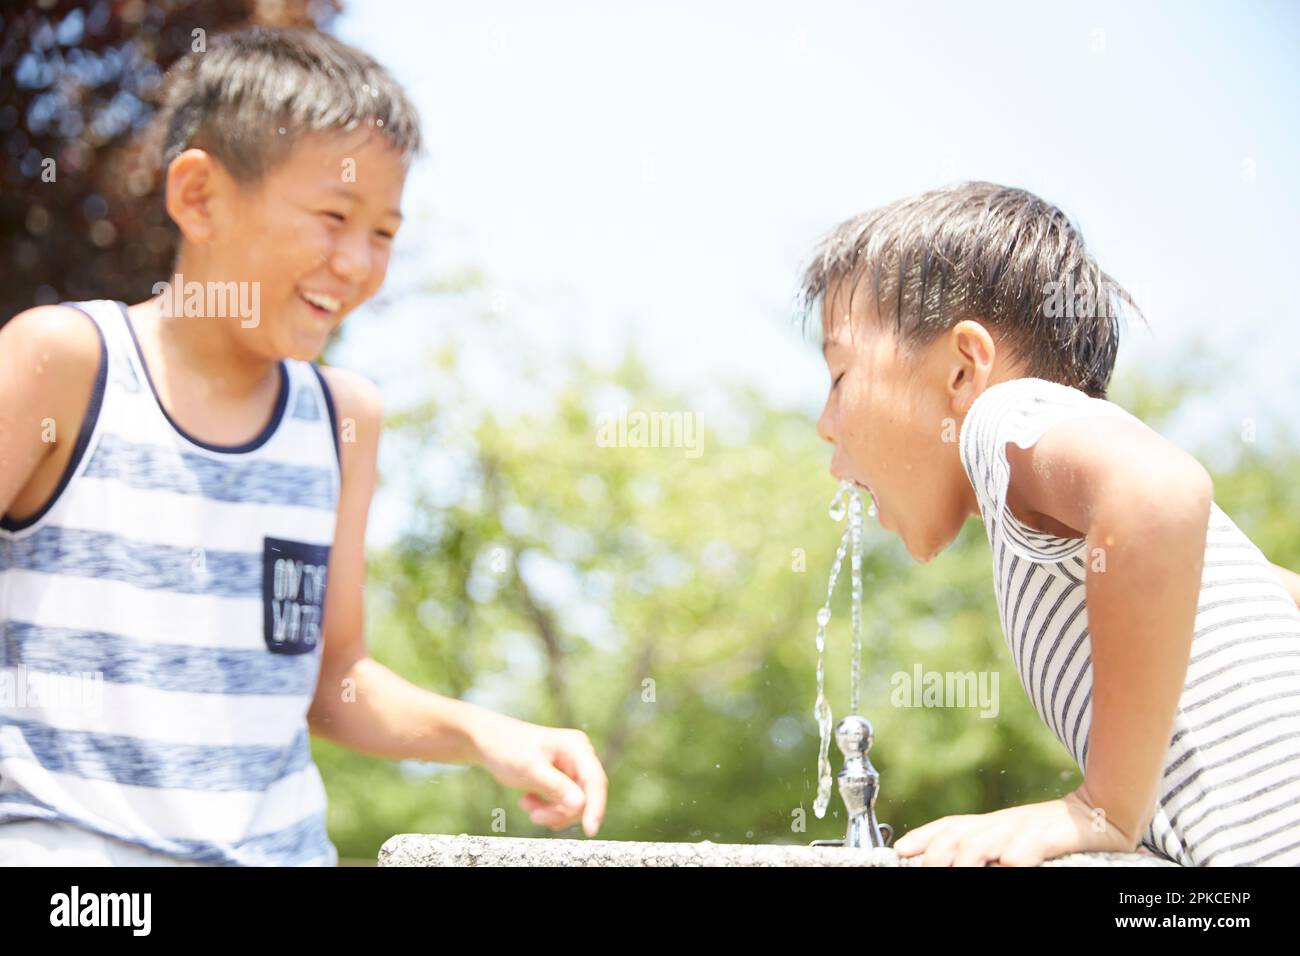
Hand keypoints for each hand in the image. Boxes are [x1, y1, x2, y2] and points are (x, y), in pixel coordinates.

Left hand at [469, 711, 607, 836]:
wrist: (489, 743)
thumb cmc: (508, 748)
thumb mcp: (530, 768)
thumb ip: (555, 786)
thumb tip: (580, 804)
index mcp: (577, 747)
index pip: (595, 780)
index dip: (596, 807)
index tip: (589, 831)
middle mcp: (579, 757)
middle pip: (586, 797)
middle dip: (562, 812)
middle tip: (535, 817)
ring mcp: (572, 769)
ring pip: (574, 805)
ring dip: (551, 812)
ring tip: (526, 805)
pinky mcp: (563, 781)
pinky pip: (564, 804)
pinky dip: (547, 809)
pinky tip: (527, 801)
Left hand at [890, 789, 1136, 865]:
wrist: (1103, 811)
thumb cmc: (1055, 833)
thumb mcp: (1014, 838)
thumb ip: (987, 846)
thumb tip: (957, 857)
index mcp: (991, 824)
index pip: (949, 827)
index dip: (923, 837)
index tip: (901, 850)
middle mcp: (1002, 824)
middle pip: (958, 837)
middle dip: (937, 854)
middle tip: (924, 869)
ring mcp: (1024, 829)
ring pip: (984, 842)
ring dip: (966, 857)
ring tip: (956, 870)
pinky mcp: (1050, 836)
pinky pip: (1027, 848)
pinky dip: (1016, 857)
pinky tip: (1009, 865)